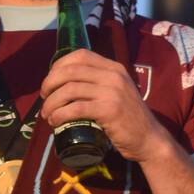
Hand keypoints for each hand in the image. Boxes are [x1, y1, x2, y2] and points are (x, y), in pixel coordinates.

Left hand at [40, 48, 168, 162]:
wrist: (149, 138)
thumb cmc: (128, 117)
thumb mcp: (117, 92)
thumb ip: (100, 83)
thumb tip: (66, 83)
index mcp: (114, 68)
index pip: (81, 55)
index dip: (59, 65)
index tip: (51, 81)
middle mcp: (114, 75)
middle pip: (71, 71)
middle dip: (50, 83)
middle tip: (45, 98)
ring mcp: (113, 92)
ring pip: (69, 89)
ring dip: (51, 102)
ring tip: (47, 114)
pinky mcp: (109, 110)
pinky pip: (75, 108)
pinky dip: (59, 115)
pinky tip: (55, 121)